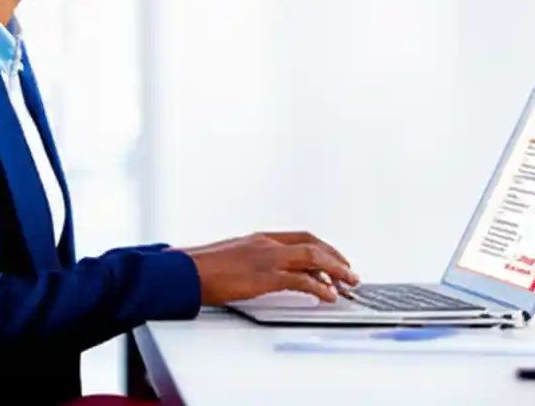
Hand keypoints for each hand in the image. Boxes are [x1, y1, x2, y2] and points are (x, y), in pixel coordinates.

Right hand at [179, 232, 358, 305]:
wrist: (184, 272)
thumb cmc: (200, 268)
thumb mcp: (231, 259)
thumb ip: (251, 262)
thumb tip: (262, 274)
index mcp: (260, 238)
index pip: (302, 237)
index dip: (323, 247)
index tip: (335, 258)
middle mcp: (267, 243)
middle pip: (313, 245)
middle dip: (336, 258)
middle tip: (350, 272)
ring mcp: (267, 258)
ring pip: (313, 259)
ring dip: (335, 271)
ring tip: (348, 284)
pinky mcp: (265, 276)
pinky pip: (302, 281)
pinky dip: (320, 288)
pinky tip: (328, 296)